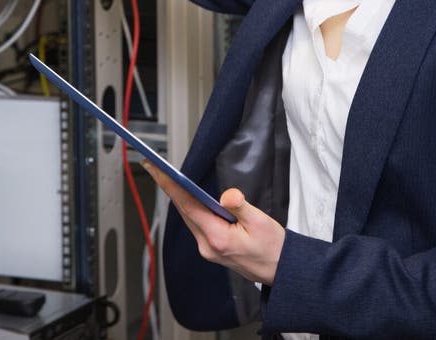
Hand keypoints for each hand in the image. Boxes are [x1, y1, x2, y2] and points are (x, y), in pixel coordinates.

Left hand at [142, 160, 284, 285]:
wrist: (280, 270)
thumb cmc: (272, 246)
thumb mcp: (260, 222)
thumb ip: (240, 207)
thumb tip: (226, 195)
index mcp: (218, 238)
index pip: (188, 206)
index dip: (170, 185)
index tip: (155, 169)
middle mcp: (207, 245)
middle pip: (184, 210)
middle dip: (169, 187)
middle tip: (155, 165)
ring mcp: (207, 248)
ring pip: (188, 216)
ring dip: (179, 196)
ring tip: (166, 175)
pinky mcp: (211, 247)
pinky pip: (196, 222)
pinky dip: (190, 206)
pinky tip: (187, 195)